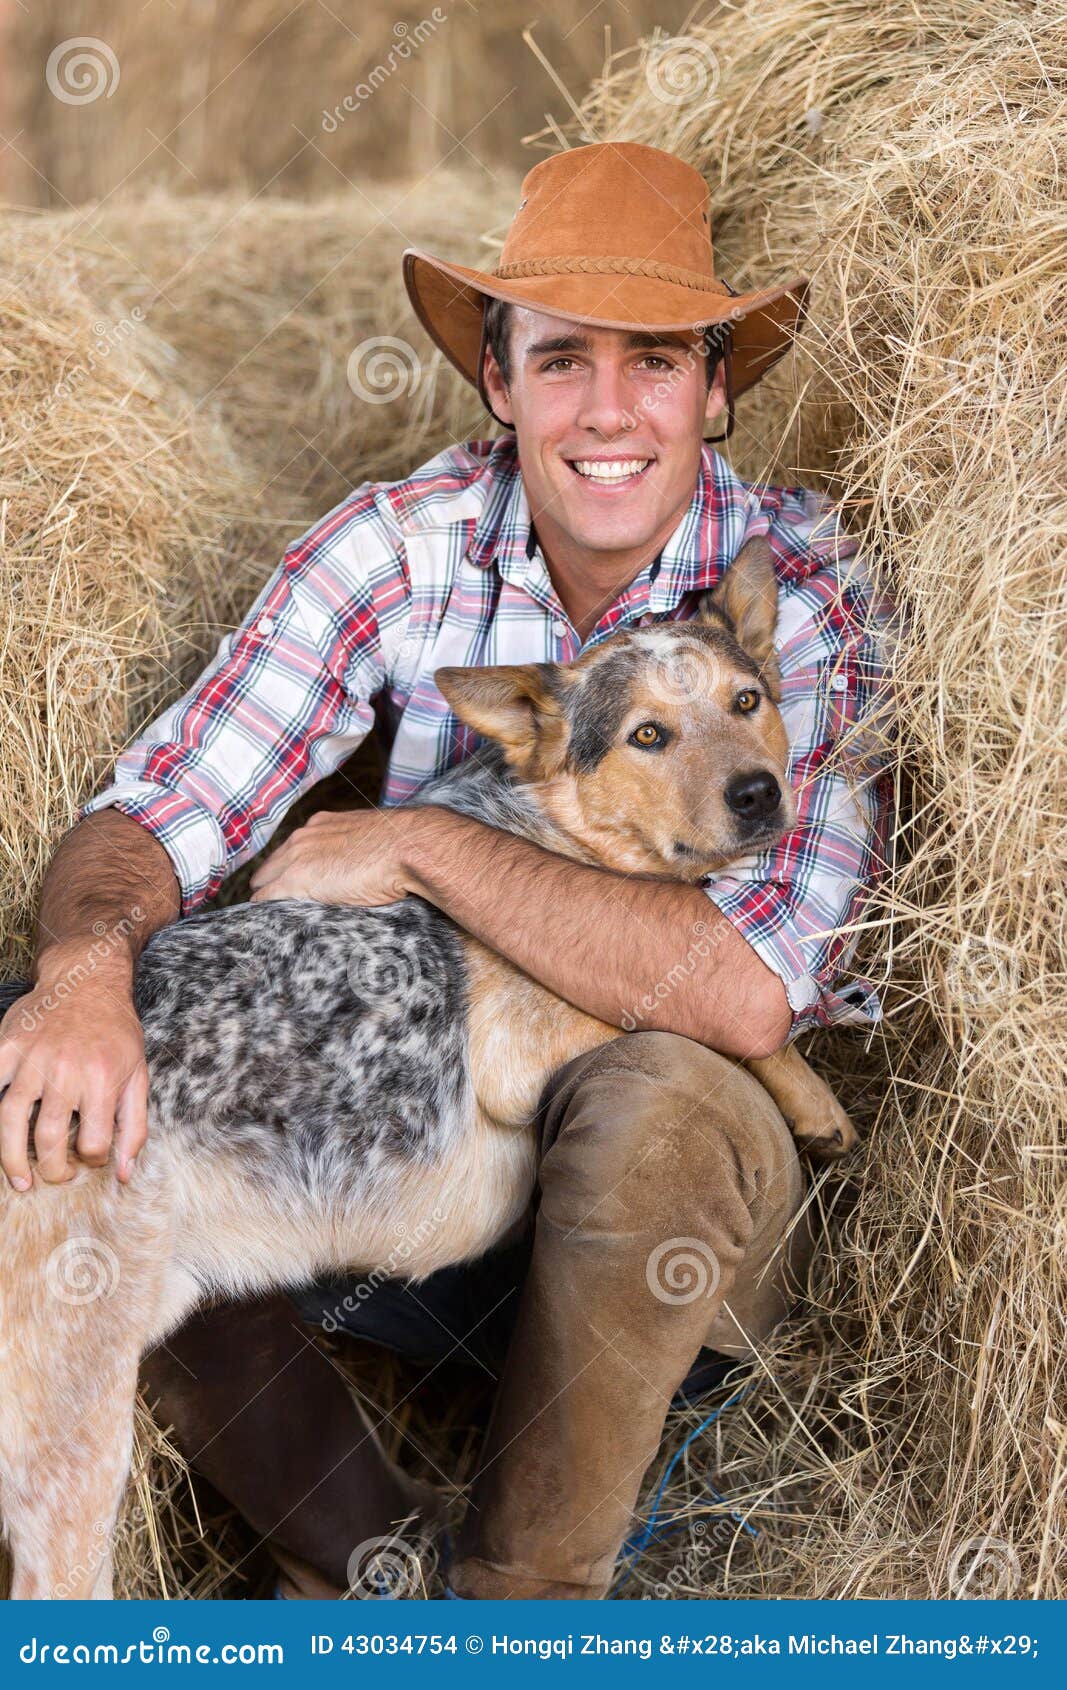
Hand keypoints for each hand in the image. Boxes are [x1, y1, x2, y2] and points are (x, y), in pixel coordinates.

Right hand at [0, 945, 148, 1190]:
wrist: (86, 980)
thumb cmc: (116, 1031)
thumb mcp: (138, 1074)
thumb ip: (134, 1125)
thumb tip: (125, 1173)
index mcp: (102, 1079)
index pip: (92, 1143)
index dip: (91, 1159)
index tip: (89, 1156)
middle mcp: (66, 1071)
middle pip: (50, 1139)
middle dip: (53, 1169)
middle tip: (55, 1175)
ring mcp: (32, 1059)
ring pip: (11, 1120)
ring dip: (12, 1158)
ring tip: (19, 1179)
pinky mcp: (8, 1047)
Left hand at [248, 807, 436, 907]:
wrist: (407, 847)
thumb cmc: (401, 848)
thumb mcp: (372, 841)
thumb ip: (357, 849)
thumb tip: (363, 864)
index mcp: (322, 825)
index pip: (293, 848)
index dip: (291, 868)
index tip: (297, 884)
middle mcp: (304, 836)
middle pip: (272, 863)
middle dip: (272, 882)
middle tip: (276, 904)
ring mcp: (297, 856)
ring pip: (263, 879)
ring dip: (267, 896)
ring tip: (269, 916)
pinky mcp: (295, 879)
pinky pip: (265, 897)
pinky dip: (265, 909)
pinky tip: (267, 922)